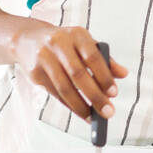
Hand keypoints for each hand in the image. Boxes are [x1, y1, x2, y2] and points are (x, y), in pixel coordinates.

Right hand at [12, 21, 127, 121]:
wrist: (29, 39)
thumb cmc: (65, 43)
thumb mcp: (85, 44)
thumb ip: (105, 59)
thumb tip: (124, 74)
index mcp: (77, 34)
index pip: (93, 57)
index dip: (104, 76)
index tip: (114, 93)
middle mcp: (59, 44)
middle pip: (78, 74)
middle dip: (95, 96)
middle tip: (108, 112)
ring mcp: (44, 58)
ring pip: (64, 87)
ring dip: (81, 106)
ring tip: (94, 117)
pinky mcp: (35, 73)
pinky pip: (55, 93)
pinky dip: (69, 105)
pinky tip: (81, 112)